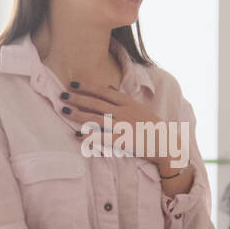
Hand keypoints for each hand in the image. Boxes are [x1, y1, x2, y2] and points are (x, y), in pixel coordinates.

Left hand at [66, 80, 183, 174]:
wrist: (167, 144)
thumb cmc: (153, 127)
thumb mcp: (140, 108)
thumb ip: (123, 99)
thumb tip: (109, 89)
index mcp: (128, 103)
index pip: (104, 92)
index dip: (87, 87)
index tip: (74, 84)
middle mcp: (124, 112)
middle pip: (96, 103)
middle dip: (78, 98)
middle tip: (62, 95)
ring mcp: (123, 126)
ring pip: (95, 118)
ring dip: (78, 114)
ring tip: (64, 111)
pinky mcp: (123, 141)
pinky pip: (102, 138)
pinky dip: (88, 136)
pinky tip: (76, 135)